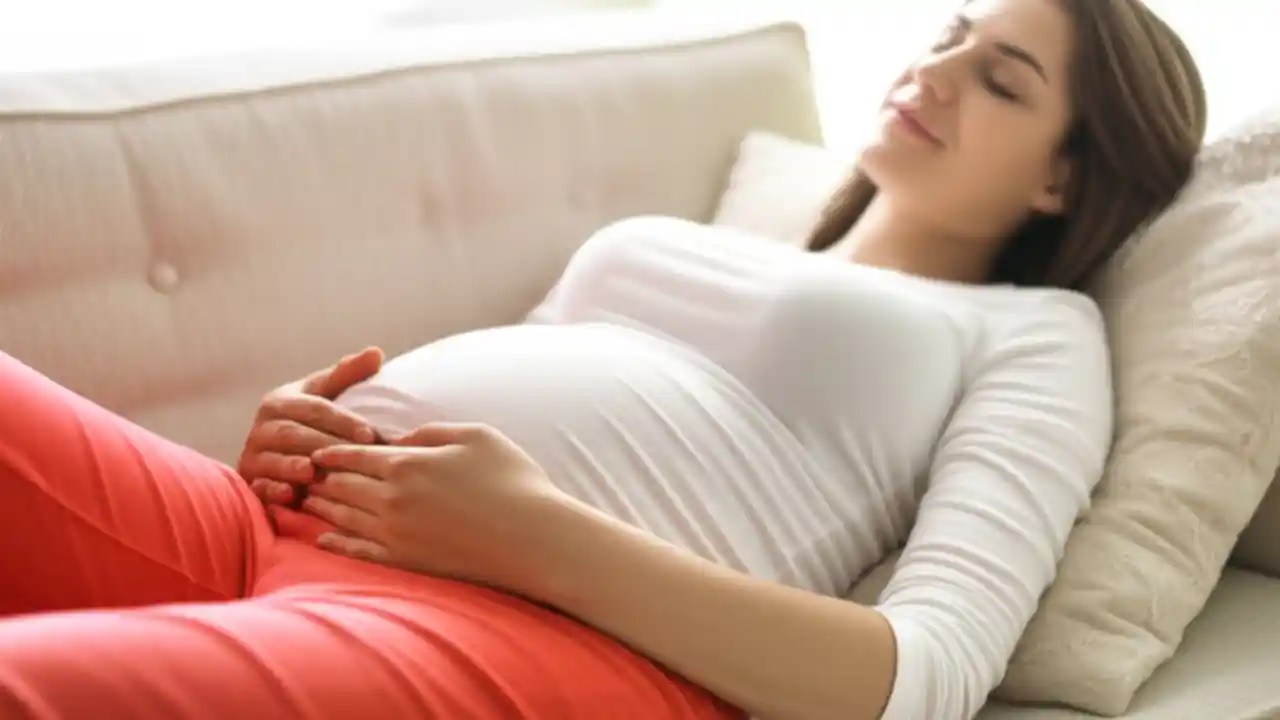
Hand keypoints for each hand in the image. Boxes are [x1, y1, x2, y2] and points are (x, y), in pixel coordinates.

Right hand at [237, 346, 384, 507]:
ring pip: (274, 459)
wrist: (274, 457)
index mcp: (281, 401)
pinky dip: (273, 490)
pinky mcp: (250, 483)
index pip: (315, 407)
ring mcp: (253, 455)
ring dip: (293, 466)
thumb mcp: (323, 396)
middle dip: (324, 445)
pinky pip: (259, 486)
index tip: (370, 434)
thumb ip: (347, 375)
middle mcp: (263, 427)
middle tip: (351, 457)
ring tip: (314, 472)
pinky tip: (290, 495)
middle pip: (294, 434)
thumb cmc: (308, 424)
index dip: (343, 420)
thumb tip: (376, 352)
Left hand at [304, 422, 570, 594]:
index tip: (316, 447)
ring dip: (320, 506)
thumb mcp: (474, 436)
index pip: (353, 454)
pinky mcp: (405, 562)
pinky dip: (336, 543)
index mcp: (407, 464)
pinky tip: (324, 538)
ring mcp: (396, 534)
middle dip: (318, 477)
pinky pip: (357, 552)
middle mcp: (392, 500)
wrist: (532, 538)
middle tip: (300, 472)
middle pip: (340, 485)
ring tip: (304, 499)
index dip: (331, 449)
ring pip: (343, 517)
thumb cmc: (511, 480)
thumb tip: (399, 441)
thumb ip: (429, 433)